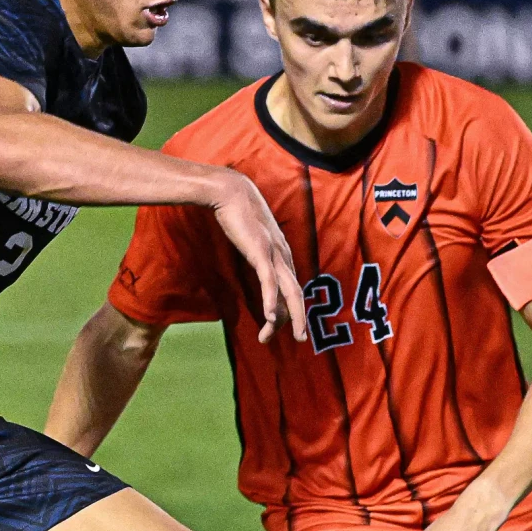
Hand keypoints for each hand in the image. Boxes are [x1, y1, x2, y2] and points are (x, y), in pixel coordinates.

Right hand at [210, 170, 306, 342]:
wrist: (230, 191)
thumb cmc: (238, 212)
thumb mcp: (252, 236)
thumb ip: (257, 248)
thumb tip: (255, 256)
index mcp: (282, 253)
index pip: (291, 287)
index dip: (289, 309)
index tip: (279, 325)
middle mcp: (283, 255)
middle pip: (296, 294)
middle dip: (299, 319)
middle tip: (301, 340)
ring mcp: (274, 253)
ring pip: (289, 292)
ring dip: (291, 317)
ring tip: (291, 336)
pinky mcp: (260, 251)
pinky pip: (269, 281)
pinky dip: (271, 301)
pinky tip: (270, 317)